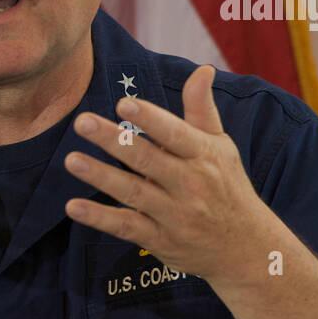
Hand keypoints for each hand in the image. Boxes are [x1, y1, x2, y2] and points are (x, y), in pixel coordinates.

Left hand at [63, 64, 275, 285]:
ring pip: (132, 192)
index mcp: (204, 155)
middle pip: (146, 160)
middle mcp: (190, 184)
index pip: (175, 133)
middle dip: (113, 141)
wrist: (246, 249)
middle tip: (81, 122)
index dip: (149, 119)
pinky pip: (126, 226)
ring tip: (71, 160)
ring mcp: (174, 214)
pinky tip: (73, 206)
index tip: (123, 103)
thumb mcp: (220, 146)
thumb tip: (203, 69)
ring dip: (100, 177)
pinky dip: (100, 218)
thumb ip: (201, 109)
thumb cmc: (226, 186)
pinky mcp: (160, 240)